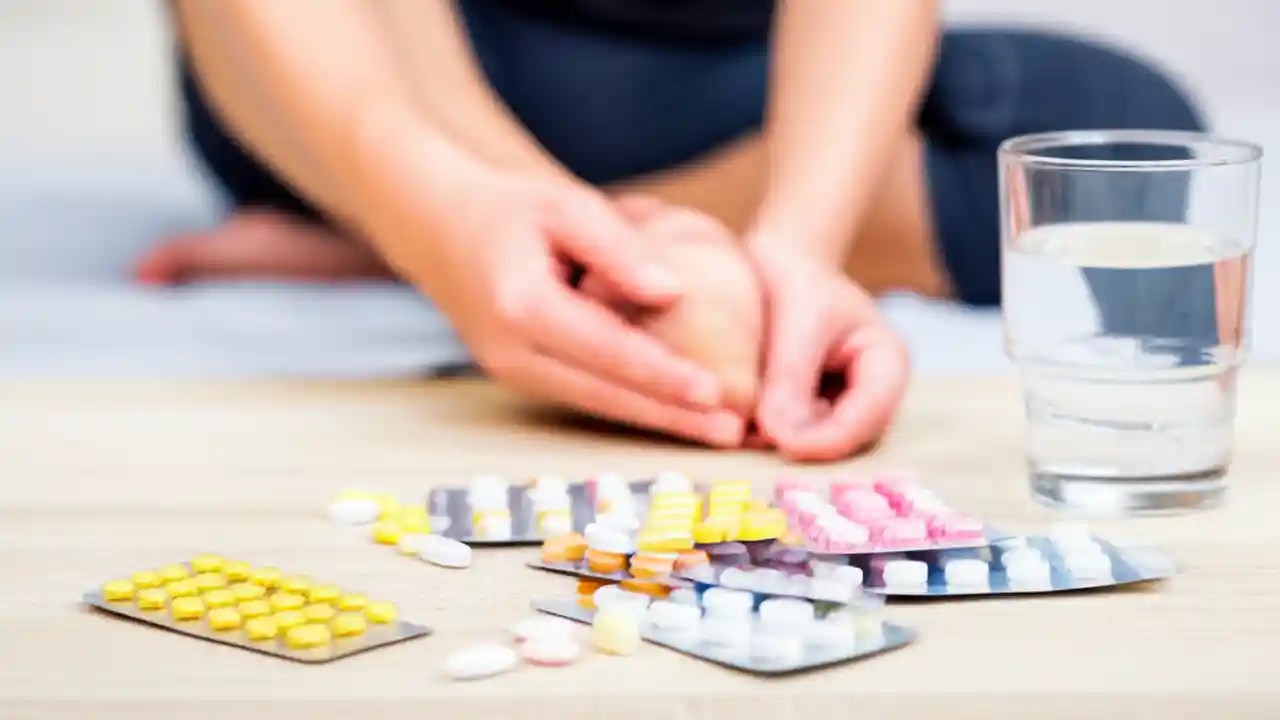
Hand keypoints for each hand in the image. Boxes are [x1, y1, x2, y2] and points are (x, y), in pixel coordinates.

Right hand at [357, 125, 744, 446]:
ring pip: (595, 404)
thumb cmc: (511, 209)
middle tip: (733, 432)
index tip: (715, 392)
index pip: (608, 349)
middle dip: (671, 417)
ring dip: (656, 420)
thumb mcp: (565, 205)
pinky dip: (629, 405)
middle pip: (606, 393)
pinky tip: (674, 412)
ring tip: (715, 432)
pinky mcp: (519, 377)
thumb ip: (619, 248)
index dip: (663, 374)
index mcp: (522, 306)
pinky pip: (582, 396)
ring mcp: (511, 372)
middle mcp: (512, 351)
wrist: (440, 229)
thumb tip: (674, 295)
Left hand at [750, 243, 909, 460]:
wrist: (778, 264)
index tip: (782, 442)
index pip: (868, 418)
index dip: (828, 440)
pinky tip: (736, 417)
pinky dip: (765, 432)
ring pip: (816, 443)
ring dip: (778, 441)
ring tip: (738, 424)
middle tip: (751, 438)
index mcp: (887, 364)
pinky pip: (791, 434)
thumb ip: (793, 378)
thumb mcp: (799, 320)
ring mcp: (841, 406)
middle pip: (845, 440)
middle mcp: (871, 393)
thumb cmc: (796, 279)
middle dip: (802, 446)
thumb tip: (782, 437)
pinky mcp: (808, 412)